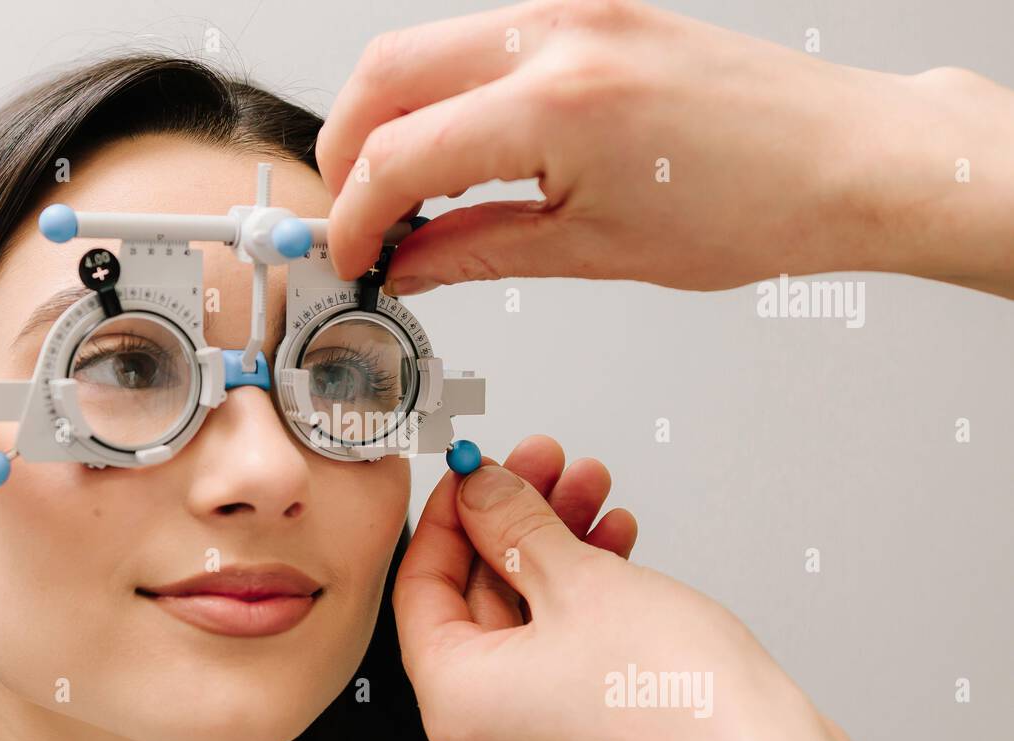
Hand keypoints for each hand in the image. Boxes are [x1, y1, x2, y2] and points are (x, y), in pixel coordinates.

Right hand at [317, 0, 1013, 298]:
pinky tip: (459, 153)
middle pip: (383, 74)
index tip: (350, 255)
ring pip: (424, 48)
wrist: (843, 156)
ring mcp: (574, 9)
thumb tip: (410, 264)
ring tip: (408, 196)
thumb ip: (479, 252)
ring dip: (391, 120)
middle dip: (347, 153)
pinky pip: (479, 42)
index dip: (354, 217)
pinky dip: (445, 97)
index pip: (396, 156)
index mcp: (557, 105)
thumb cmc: (755, 205)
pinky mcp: (590, 10)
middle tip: (358, 219)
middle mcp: (556, 34)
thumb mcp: (594, 249)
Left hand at [394, 434, 913, 740]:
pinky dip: (585, 593)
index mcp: (455, 699)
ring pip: (530, 618)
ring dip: (558, 545)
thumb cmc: (675, 708)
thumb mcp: (578, 581)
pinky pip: (565, 649)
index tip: (476, 468)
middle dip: (517, 518)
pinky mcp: (589, 736)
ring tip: (592, 486)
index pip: (421, 585)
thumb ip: (515, 525)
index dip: (450, 514)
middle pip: (479, 596)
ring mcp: (539, 737)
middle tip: (544, 462)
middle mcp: (486, 729)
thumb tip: (480, 488)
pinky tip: (616, 540)